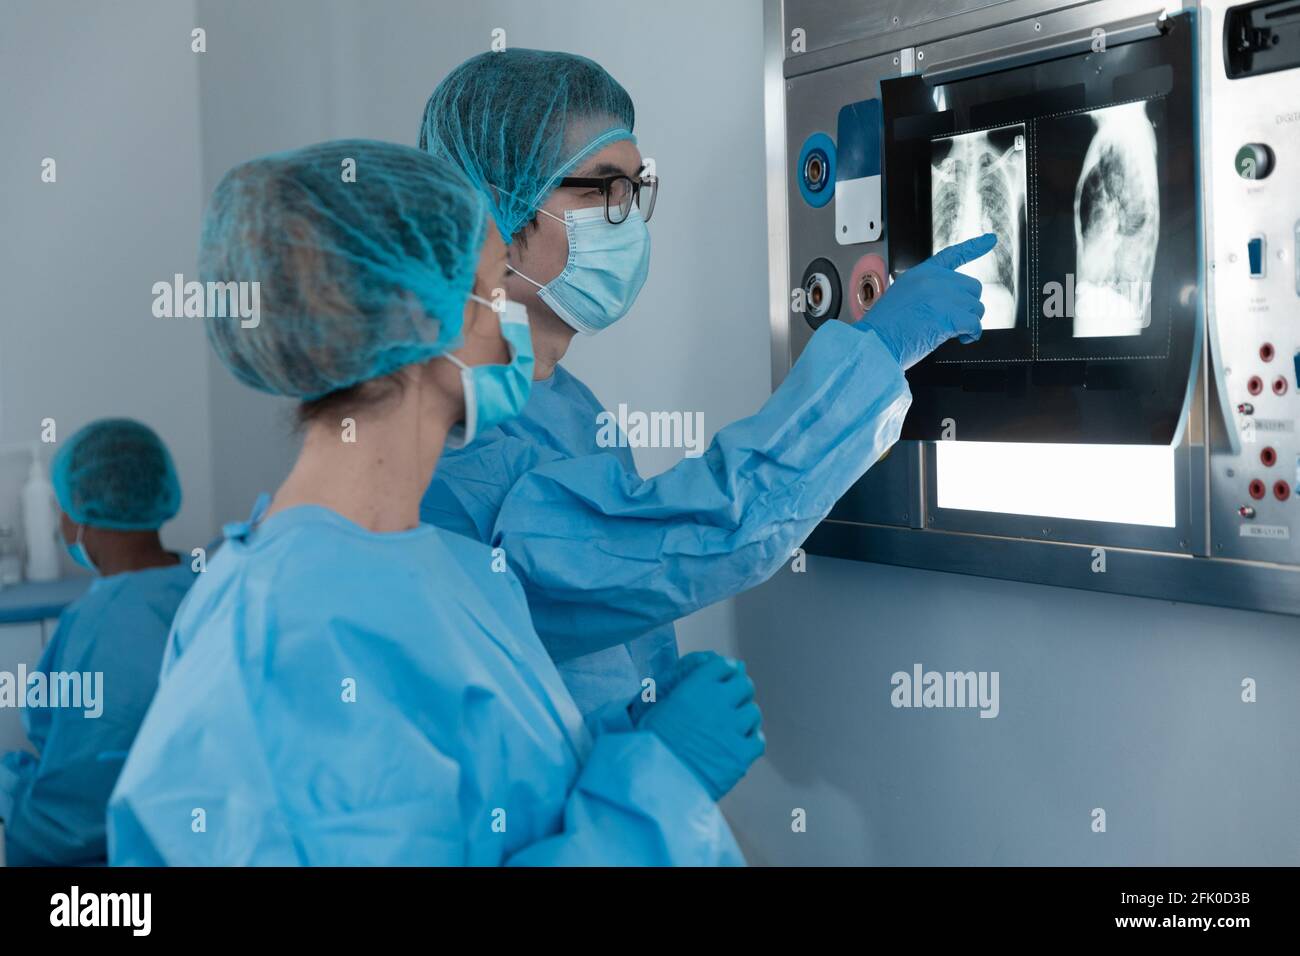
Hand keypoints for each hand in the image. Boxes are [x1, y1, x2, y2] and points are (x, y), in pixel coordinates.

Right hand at [637, 652, 764, 799]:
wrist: (652, 780)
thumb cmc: (647, 741)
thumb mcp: (655, 701)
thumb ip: (683, 677)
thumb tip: (711, 658)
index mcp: (695, 686)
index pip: (723, 666)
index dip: (724, 672)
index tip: (722, 680)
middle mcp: (718, 703)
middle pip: (744, 686)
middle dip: (738, 692)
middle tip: (728, 705)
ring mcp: (732, 729)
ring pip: (753, 713)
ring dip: (744, 717)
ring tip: (729, 729)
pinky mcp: (740, 755)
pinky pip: (758, 740)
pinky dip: (750, 741)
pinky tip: (735, 746)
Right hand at [856, 233, 996, 368]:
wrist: (875, 343)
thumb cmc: (884, 328)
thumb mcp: (902, 297)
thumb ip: (926, 292)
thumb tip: (949, 304)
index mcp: (921, 274)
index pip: (953, 254)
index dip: (974, 246)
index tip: (990, 240)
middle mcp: (934, 280)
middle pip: (972, 287)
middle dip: (967, 305)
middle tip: (953, 320)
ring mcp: (942, 296)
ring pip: (976, 306)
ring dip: (968, 322)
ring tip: (950, 332)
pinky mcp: (949, 316)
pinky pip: (975, 324)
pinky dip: (972, 334)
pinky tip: (962, 338)